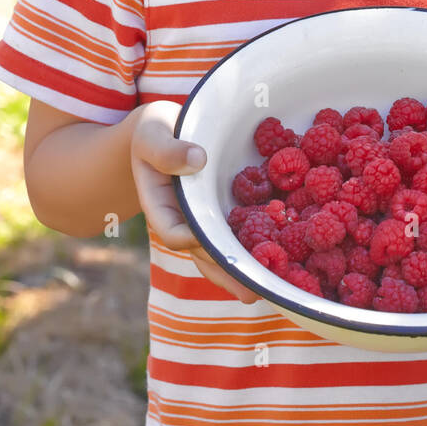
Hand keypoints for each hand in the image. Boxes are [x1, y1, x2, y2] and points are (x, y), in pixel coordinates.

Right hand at [130, 101, 260, 303]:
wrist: (162, 131)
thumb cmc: (155, 131)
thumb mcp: (153, 133)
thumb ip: (167, 149)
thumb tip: (198, 161)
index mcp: (160, 205)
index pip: (176, 232)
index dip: (197, 240)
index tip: (219, 244)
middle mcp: (181, 220)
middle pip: (201, 254)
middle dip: (226, 273)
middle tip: (253, 293)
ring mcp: (199, 221)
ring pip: (218, 252)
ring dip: (240, 272)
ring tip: (266, 291)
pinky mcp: (216, 214)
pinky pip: (231, 234)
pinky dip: (250, 247)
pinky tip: (273, 261)